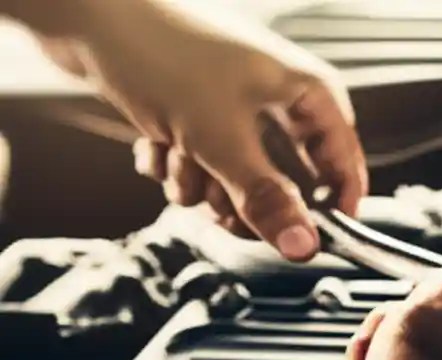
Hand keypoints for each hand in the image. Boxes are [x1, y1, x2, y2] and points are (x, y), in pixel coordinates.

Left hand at [43, 0, 366, 260]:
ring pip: (234, 179)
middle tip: (222, 194)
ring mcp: (234, 106)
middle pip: (283, 180)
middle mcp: (277, 98)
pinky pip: (198, 165)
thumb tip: (304, 247)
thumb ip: (266, 200)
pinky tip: (155, 141)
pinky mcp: (194, 113)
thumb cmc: (164, 52)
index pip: (344, 161)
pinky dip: (174, 163)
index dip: (332, 205)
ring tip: (177, 153)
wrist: (89, 13)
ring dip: (199, 180)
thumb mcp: (221, 140)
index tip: (310, 238)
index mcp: (308, 93)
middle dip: (244, 195)